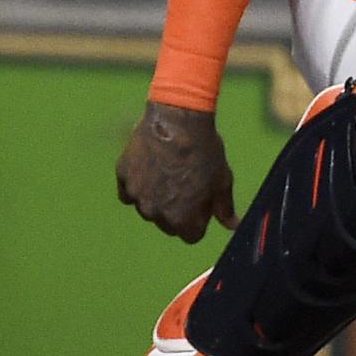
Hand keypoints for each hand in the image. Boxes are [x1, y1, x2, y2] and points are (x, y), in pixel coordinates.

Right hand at [116, 101, 236, 241]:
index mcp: (181, 219)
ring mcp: (136, 196)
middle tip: (186, 184)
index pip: (191, 235)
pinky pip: (129, 191)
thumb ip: (224, 208)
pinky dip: (139, 184)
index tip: (202, 202)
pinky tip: (151, 166)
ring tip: (170, 170)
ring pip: (148, 207)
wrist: (178, 119)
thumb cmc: (204, 150)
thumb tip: (232, 226)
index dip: (199, 219)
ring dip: (157, 198)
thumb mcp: (222, 180)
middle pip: (168, 224)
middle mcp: (155, 214)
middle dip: (178, 211)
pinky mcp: (123, 178)